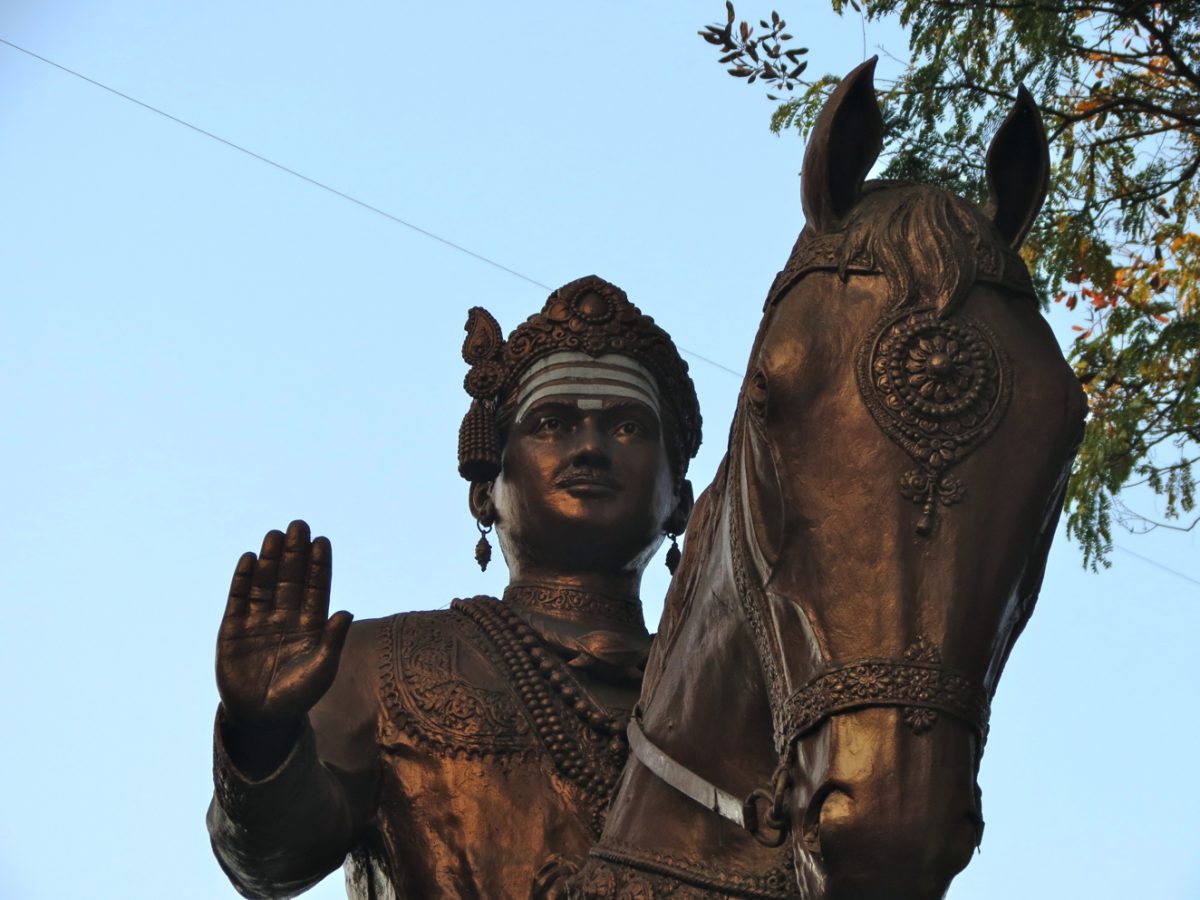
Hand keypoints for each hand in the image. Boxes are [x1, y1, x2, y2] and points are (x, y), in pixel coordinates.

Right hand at [217, 520, 352, 726]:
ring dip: (269, 559)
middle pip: (291, 577)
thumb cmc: (298, 695)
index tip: (322, 541)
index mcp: (311, 623)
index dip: (319, 564)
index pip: (317, 587)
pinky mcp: (233, 629)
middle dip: (294, 553)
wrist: (262, 718)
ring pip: (265, 583)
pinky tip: (248, 559)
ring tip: (274, 535)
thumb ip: (333, 641)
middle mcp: (285, 616)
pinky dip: (243, 579)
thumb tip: (347, 611)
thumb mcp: (322, 670)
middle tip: (298, 525)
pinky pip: (239, 599)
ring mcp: (259, 620)